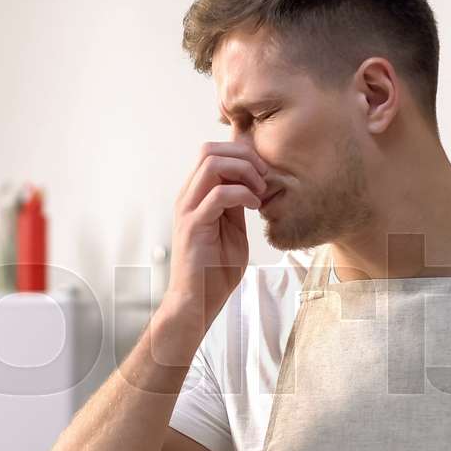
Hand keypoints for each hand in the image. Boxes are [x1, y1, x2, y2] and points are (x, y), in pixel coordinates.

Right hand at [160, 141, 269, 342]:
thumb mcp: (233, 229)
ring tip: (259, 192)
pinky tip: (254, 207)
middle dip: (243, 156)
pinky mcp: (194, 225)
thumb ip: (237, 205)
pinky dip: (243, 194)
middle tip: (263, 178)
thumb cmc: (215, 270)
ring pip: (212, 162)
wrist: (198, 301)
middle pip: (210, 149)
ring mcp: (188, 208)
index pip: (212, 152)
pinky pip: (219, 193)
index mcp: (195, 195)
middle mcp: (187, 196)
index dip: (241, 153)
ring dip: (244, 171)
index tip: (263, 174)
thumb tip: (253, 183)